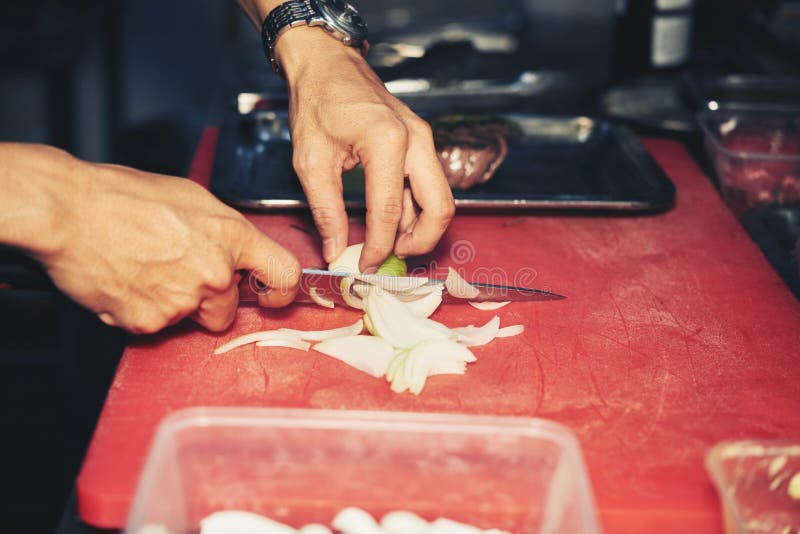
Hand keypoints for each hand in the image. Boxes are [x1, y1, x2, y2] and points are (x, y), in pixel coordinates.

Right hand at [34, 152, 299, 333]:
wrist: (67, 211)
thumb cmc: (122, 196)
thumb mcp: (191, 198)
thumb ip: (223, 232)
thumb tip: (236, 253)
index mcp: (230, 236)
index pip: (285, 274)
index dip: (280, 290)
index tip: (268, 296)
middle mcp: (214, 272)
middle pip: (228, 311)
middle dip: (208, 302)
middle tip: (176, 275)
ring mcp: (182, 301)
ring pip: (188, 318)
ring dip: (171, 304)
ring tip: (142, 269)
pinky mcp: (149, 322)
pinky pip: (154, 326)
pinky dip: (140, 311)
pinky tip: (125, 281)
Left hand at [276, 28, 454, 271]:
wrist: (327, 63)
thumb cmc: (316, 102)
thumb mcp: (311, 161)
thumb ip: (326, 211)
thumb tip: (335, 251)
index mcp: (388, 142)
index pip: (390, 211)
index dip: (378, 247)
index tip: (364, 267)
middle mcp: (416, 140)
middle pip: (439, 208)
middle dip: (420, 242)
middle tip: (391, 258)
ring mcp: (423, 140)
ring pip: (439, 199)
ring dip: (419, 228)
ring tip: (387, 245)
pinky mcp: (420, 143)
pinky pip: (427, 185)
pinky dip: (414, 210)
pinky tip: (390, 223)